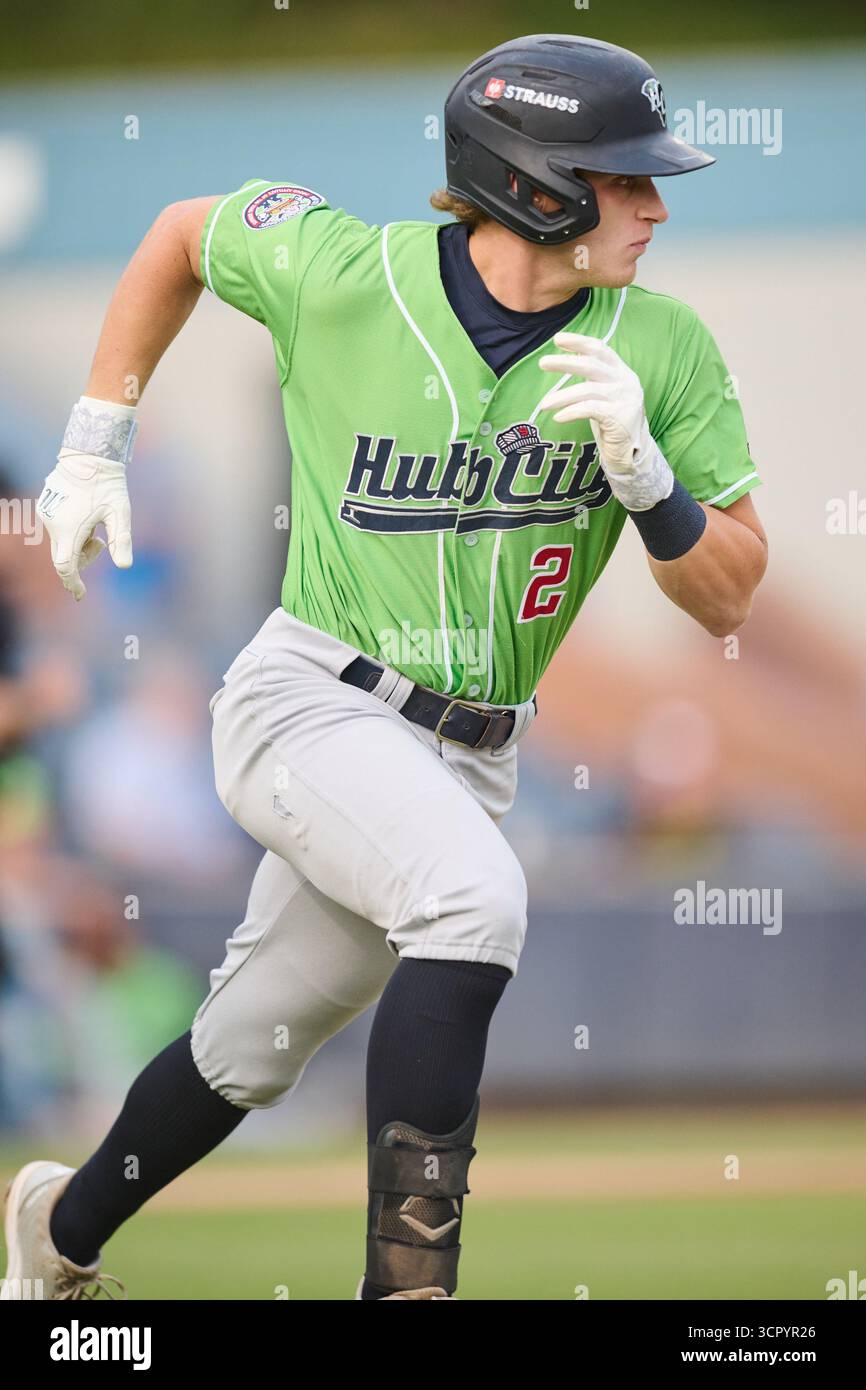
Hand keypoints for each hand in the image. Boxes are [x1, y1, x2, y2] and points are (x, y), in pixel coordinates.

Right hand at [36, 449, 132, 600]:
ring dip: (78, 542)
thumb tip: (125, 567)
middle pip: (63, 556)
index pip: (65, 566)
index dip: (72, 583)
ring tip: (95, 526)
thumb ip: (122, 540)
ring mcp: (46, 514)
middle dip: (82, 558)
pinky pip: (58, 528)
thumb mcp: (120, 513)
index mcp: (70, 529)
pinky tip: (85, 515)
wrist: (89, 454)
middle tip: (101, 543)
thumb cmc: (108, 484)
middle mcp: (53, 523)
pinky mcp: (45, 506)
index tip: (80, 594)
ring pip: (61, 541)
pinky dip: (71, 531)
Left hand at [538, 332, 673, 510]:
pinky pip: (590, 409)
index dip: (579, 342)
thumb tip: (566, 358)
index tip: (558, 339)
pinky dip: (571, 412)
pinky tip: (558, 417)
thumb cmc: (611, 420)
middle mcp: (626, 381)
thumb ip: (591, 378)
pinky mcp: (620, 417)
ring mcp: (625, 399)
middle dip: (565, 363)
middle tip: (542, 363)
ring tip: (544, 404)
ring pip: (588, 390)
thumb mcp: (604, 394)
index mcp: (622, 372)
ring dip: (562, 396)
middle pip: (592, 365)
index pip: (601, 350)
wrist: (631, 451)